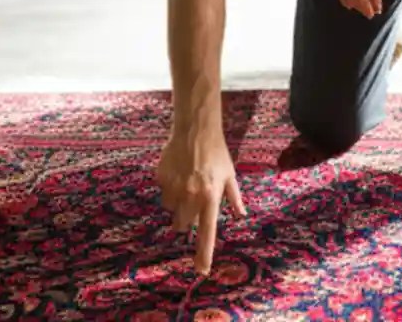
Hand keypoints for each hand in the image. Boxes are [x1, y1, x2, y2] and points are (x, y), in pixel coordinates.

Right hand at [156, 122, 245, 273]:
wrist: (195, 130)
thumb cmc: (216, 153)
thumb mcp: (230, 175)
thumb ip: (234, 198)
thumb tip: (240, 215)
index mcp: (210, 198)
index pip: (207, 233)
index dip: (203, 254)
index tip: (201, 271)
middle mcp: (191, 196)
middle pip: (184, 225)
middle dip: (188, 220)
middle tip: (195, 201)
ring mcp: (174, 188)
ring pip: (172, 210)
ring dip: (178, 205)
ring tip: (187, 183)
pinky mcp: (161, 180)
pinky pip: (163, 194)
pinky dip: (169, 190)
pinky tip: (177, 174)